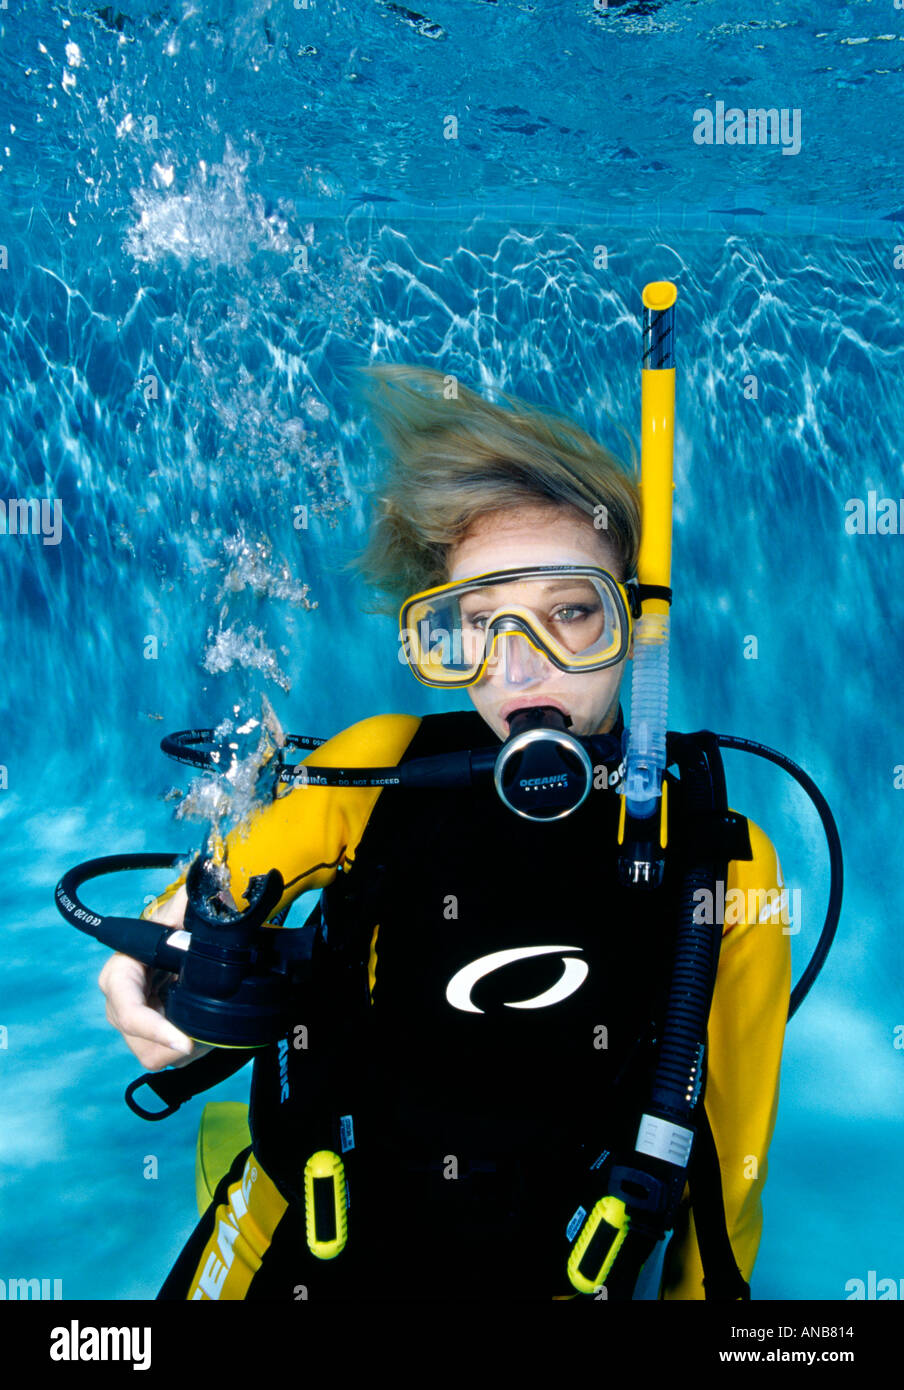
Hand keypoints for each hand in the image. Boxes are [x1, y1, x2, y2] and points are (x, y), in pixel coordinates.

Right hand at [98, 883, 211, 1070]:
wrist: (176, 940)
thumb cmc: (176, 924)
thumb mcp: (184, 910)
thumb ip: (195, 901)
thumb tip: (216, 893)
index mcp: (120, 974)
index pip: (129, 1011)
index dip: (156, 1030)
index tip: (187, 1042)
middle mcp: (118, 1004)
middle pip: (144, 1045)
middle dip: (179, 1042)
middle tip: (212, 1027)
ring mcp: (132, 1025)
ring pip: (157, 1057)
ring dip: (187, 1047)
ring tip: (210, 1021)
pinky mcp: (148, 1038)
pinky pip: (168, 1058)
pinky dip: (190, 1049)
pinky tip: (204, 1026)